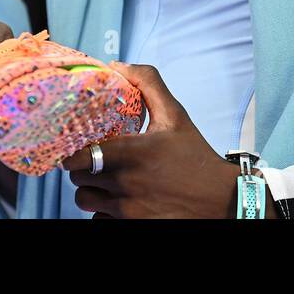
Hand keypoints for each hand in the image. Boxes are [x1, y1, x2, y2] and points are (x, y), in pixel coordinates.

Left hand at [59, 62, 238, 217]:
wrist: (221, 200)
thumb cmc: (195, 155)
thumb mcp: (176, 115)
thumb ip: (148, 83)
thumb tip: (117, 66)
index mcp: (134, 153)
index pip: (80, 157)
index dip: (72, 153)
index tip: (77, 148)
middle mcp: (127, 183)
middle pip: (78, 179)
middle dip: (82, 169)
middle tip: (93, 161)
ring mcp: (129, 210)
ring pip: (85, 201)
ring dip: (90, 190)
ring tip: (104, 181)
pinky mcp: (132, 227)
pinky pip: (98, 220)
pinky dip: (102, 212)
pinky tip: (117, 200)